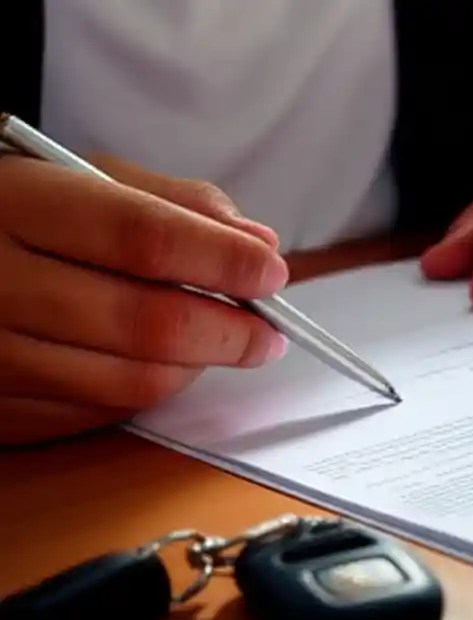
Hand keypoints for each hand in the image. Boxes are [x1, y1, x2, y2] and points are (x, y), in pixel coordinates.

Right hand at [0, 154, 288, 445]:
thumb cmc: (15, 211)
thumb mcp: (78, 177)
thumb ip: (173, 203)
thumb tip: (257, 246)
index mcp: (16, 203)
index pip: (144, 237)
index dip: (222, 260)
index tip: (271, 273)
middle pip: (146, 323)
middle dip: (230, 331)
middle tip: (270, 331)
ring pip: (130, 381)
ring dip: (196, 366)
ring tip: (223, 343)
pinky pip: (97, 414)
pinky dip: (146, 391)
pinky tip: (160, 364)